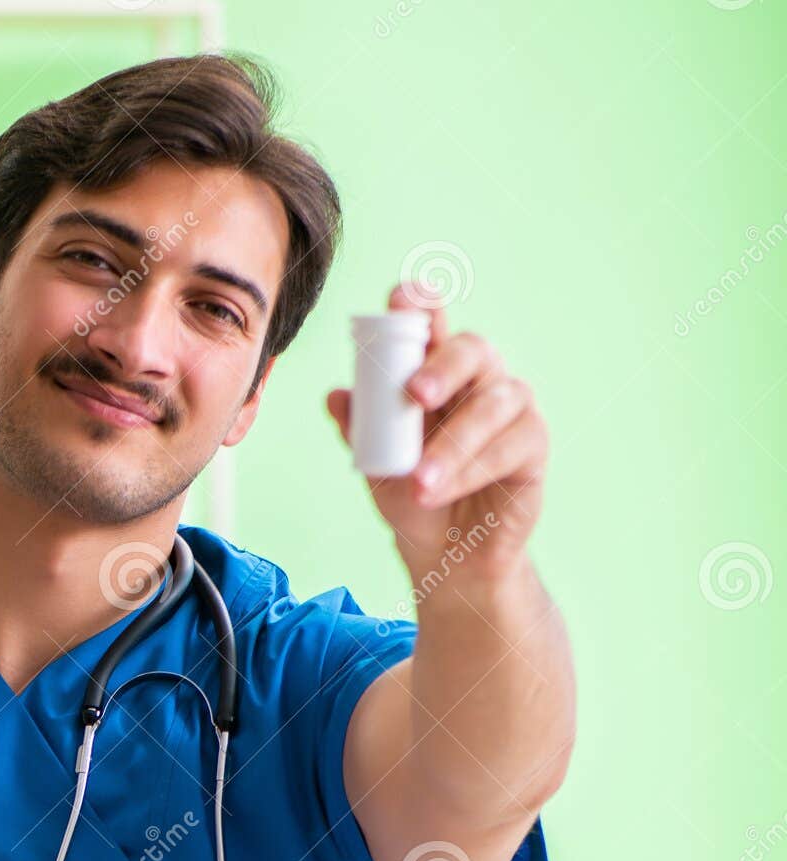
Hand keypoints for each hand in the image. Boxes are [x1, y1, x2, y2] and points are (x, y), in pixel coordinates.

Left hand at [326, 282, 548, 594]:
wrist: (446, 555)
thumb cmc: (413, 497)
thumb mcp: (376, 467)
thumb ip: (360, 430)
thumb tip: (335, 396)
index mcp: (434, 374)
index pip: (432, 326)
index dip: (421, 305)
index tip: (402, 298)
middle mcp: (477, 381)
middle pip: (472, 349)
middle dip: (443, 366)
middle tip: (415, 395)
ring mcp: (511, 410)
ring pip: (493, 404)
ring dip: (453, 442)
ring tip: (417, 480)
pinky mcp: (533, 446)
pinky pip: (511, 445)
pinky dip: (471, 469)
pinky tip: (439, 490)